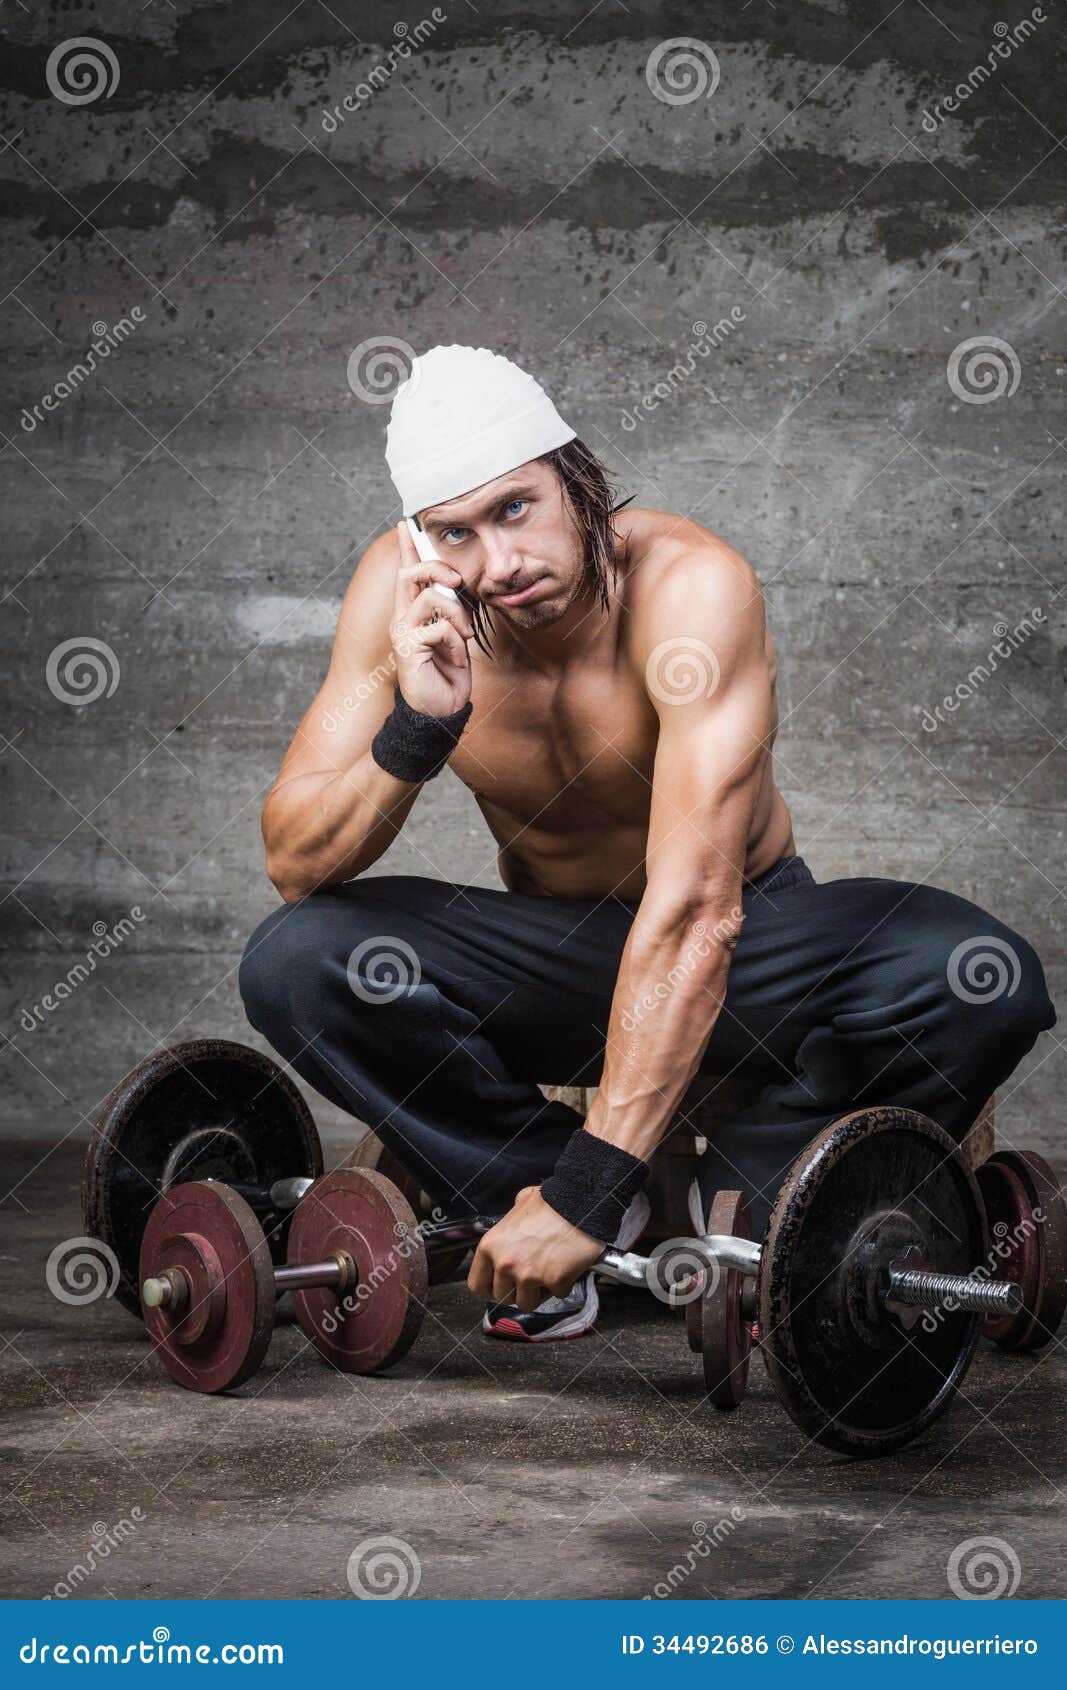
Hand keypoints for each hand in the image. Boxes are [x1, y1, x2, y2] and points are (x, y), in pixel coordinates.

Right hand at [391, 521, 473, 716]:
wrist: (440, 711)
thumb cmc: (447, 674)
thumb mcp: (455, 636)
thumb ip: (451, 612)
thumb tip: (457, 587)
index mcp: (412, 613)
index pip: (407, 574)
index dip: (407, 548)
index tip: (405, 523)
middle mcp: (402, 619)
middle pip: (412, 574)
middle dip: (438, 569)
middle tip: (458, 581)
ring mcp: (402, 634)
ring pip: (432, 599)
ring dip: (458, 616)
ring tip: (465, 636)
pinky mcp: (408, 650)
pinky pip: (441, 630)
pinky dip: (458, 644)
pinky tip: (457, 660)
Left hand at [467, 1186, 605, 1310]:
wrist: (580, 1202)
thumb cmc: (552, 1202)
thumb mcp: (520, 1205)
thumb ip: (509, 1223)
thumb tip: (512, 1227)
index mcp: (491, 1246)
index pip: (477, 1284)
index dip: (490, 1287)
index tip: (501, 1285)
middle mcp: (505, 1263)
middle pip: (503, 1297)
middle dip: (517, 1290)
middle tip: (530, 1276)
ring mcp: (529, 1275)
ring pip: (527, 1303)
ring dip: (538, 1292)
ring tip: (548, 1273)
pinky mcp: (553, 1281)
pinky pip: (556, 1294)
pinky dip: (563, 1285)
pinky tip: (565, 1267)